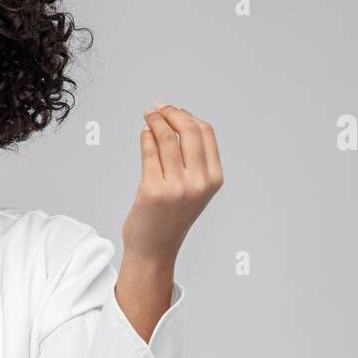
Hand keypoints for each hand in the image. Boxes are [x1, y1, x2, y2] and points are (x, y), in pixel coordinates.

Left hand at [122, 105, 223, 262]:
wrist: (155, 249)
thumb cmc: (171, 218)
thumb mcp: (194, 189)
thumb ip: (193, 159)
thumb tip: (177, 120)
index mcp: (213, 179)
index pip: (205, 132)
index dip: (188, 115)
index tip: (173, 110)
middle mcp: (198, 182)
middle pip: (188, 130)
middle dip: (171, 112)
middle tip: (159, 108)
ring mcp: (176, 187)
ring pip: (166, 138)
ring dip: (155, 121)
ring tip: (148, 116)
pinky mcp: (153, 190)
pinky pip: (149, 151)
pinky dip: (146, 136)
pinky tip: (144, 132)